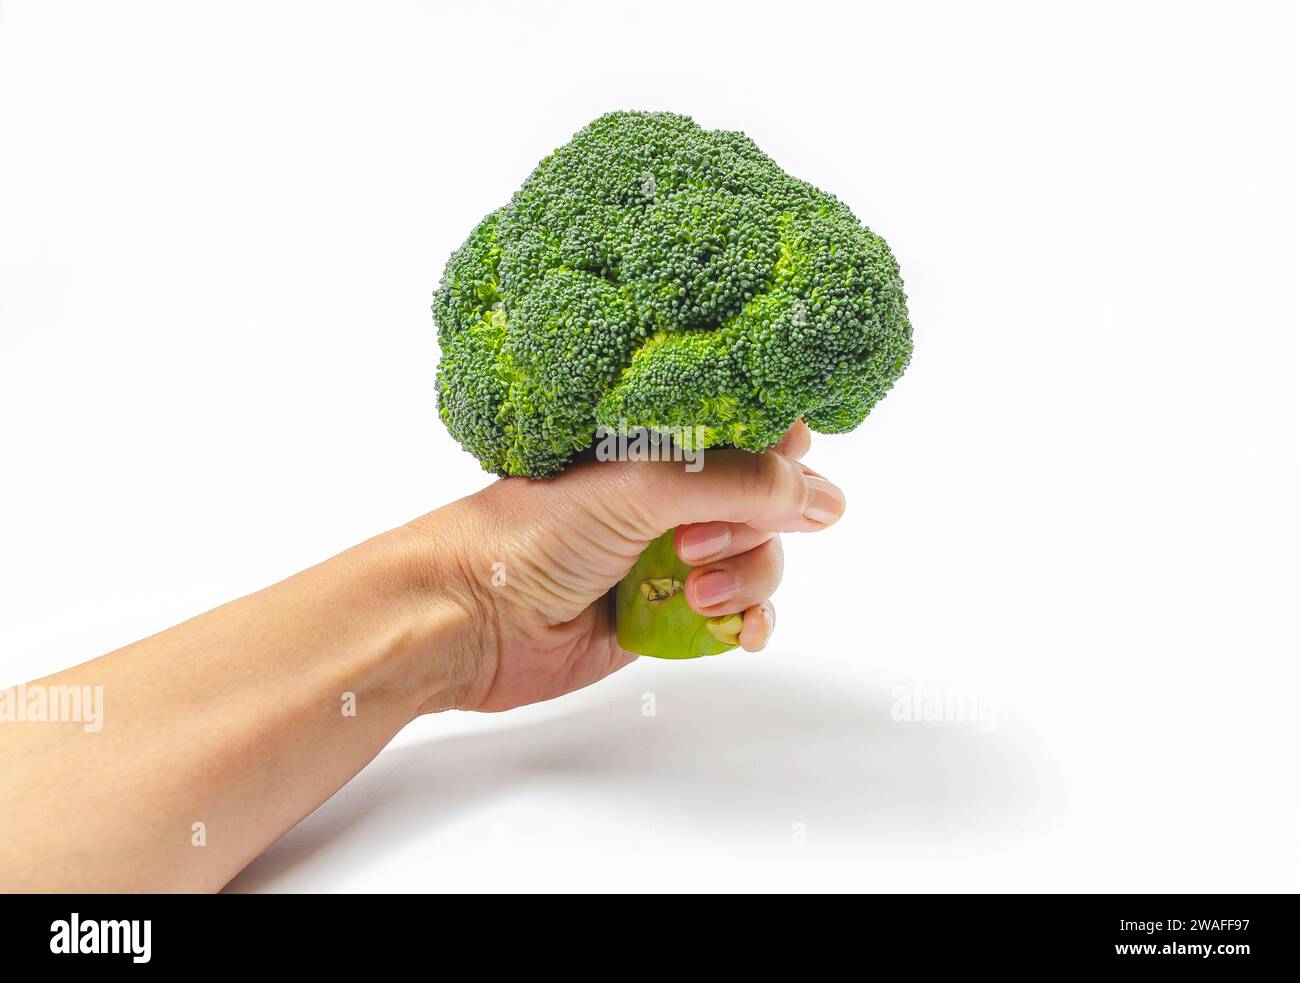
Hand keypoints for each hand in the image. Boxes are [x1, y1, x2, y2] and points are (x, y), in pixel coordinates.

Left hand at [411, 421, 846, 712]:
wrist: (465, 619)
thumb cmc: (530, 533)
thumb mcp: (640, 486)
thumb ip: (738, 483)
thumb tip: (827, 498)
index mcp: (657, 438)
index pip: (749, 427)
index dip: (780, 447)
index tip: (784, 467)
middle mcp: (669, 494)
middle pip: (768, 500)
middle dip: (754, 525)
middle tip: (694, 543)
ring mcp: (671, 555)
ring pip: (760, 560)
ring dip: (748, 579)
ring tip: (694, 592)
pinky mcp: (668, 616)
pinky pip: (738, 617)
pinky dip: (749, 624)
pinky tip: (738, 634)